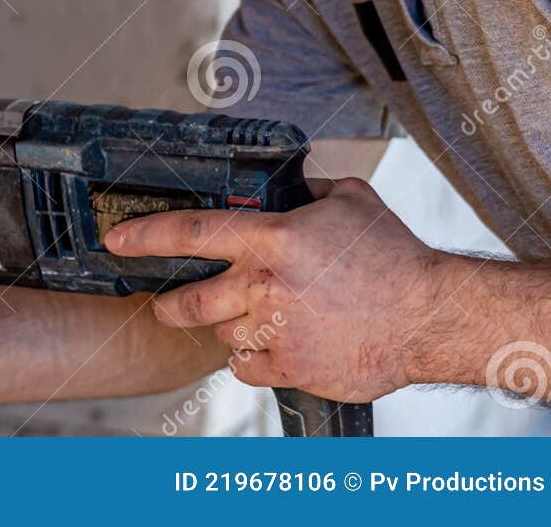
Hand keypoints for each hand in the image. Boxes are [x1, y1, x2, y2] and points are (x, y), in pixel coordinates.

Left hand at [105, 178, 440, 402]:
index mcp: (272, 239)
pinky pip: (245, 367)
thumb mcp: (348, 200)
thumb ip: (304, 190)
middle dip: (170, 304)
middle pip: (188, 301)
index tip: (116, 241)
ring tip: (260, 319)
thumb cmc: (394, 259)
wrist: (434, 316)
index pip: (190, 232)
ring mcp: (275, 330)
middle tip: (169, 302)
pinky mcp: (291, 367)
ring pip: (221, 334)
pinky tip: (277, 345)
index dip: (145, 236)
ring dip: (230, 328)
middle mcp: (264, 285)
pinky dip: (252, 359)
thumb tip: (284, 183)